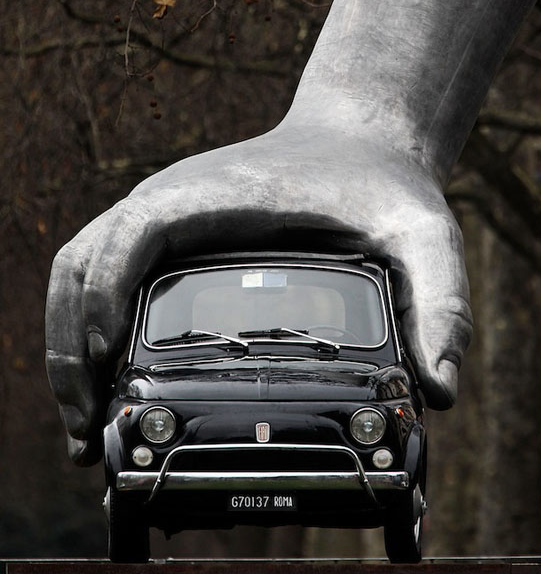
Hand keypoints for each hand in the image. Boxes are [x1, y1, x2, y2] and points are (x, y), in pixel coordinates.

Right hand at [45, 118, 471, 463]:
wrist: (359, 140)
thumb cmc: (380, 183)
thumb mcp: (424, 237)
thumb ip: (441, 303)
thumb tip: (439, 391)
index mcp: (217, 196)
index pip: (132, 235)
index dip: (104, 297)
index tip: (109, 363)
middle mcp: (175, 202)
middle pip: (80, 262)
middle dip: (68, 345)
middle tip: (88, 433)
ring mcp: (166, 217)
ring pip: (77, 269)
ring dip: (64, 342)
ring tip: (84, 429)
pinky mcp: (170, 235)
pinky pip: (102, 273)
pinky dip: (83, 325)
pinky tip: (103, 379)